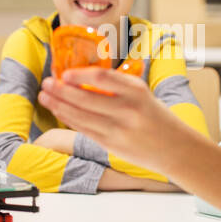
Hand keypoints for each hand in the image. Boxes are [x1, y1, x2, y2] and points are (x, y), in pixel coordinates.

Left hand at [39, 67, 188, 175]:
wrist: (175, 148)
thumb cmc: (157, 119)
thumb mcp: (142, 95)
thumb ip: (116, 88)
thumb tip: (81, 80)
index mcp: (137, 91)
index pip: (103, 78)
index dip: (79, 75)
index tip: (65, 73)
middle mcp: (128, 110)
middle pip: (86, 98)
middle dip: (61, 90)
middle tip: (47, 82)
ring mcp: (119, 129)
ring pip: (81, 115)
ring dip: (59, 105)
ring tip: (45, 96)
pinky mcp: (111, 144)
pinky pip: (84, 129)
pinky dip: (68, 119)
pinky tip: (58, 111)